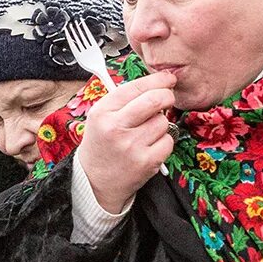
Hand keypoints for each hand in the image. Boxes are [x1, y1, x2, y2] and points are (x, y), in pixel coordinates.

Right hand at [75, 71, 176, 213]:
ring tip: (147, 132)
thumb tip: (154, 83)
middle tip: (168, 98)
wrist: (95, 182)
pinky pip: (168, 141)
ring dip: (160, 124)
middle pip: (154, 100)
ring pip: (163, 122)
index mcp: (102, 112)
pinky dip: (163, 142)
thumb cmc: (101, 146)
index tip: (168, 79)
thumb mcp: (99, 118)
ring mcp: (132, 146)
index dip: (157, 80)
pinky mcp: (146, 162)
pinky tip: (150, 146)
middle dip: (167, 95)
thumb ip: (122, 100)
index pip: (136, 87)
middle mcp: (116, 128)